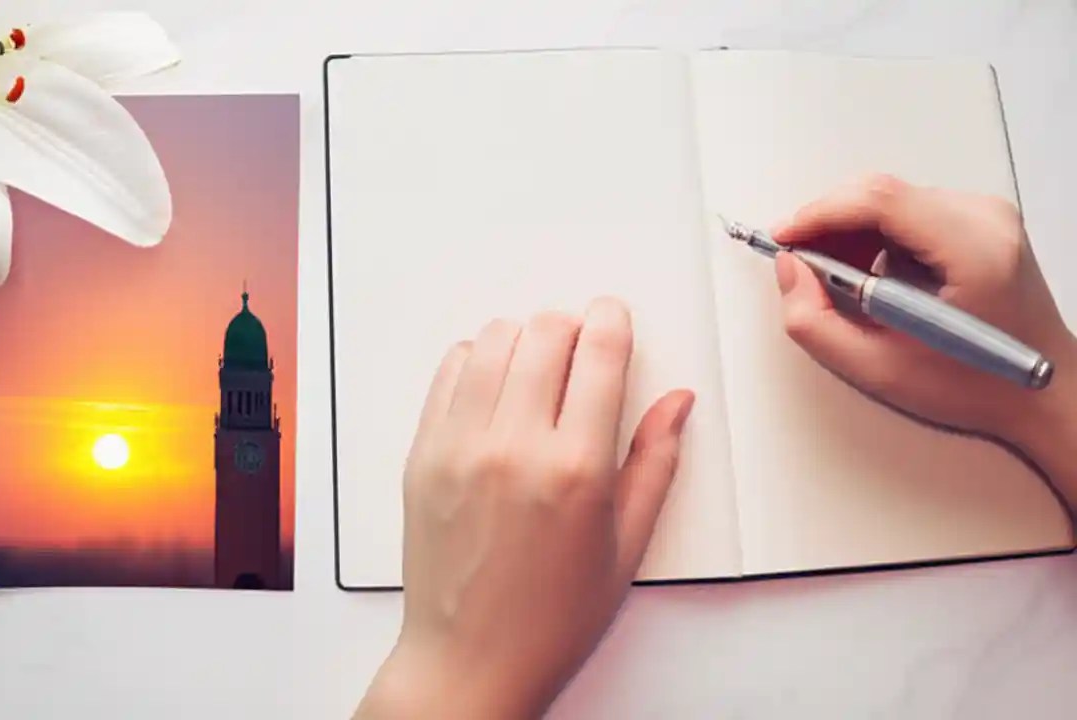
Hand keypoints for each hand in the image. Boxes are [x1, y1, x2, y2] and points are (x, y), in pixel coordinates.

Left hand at [355, 298, 693, 718]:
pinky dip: (475, 360)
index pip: (600, 353)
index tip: (613, 317)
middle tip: (580, 345)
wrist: (470, 659)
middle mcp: (515, 447)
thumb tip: (677, 403)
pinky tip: (494, 383)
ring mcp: (461, 447)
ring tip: (537, 366)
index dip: (612, 320)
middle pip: (545, 332)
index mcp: (577, 470)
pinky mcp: (424, 454)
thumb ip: (655, 463)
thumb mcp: (625, 546)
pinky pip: (448, 372)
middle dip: (571, 325)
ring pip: (493, 341)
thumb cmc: (551, 617)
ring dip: (523, 337)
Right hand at [772, 174, 1076, 505]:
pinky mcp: (981, 220)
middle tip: (802, 267)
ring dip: (851, 233)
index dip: (819, 214)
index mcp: (972, 251)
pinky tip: (873, 278)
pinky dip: (876, 237)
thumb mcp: (879, 371)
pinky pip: (908, 211)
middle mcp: (985, 218)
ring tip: (841, 284)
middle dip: (828, 224)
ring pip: (890, 200)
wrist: (1043, 392)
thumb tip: (789, 269)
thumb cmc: (975, 386)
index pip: (880, 201)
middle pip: (881, 193)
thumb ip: (816, 322)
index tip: (782, 239)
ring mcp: (987, 214)